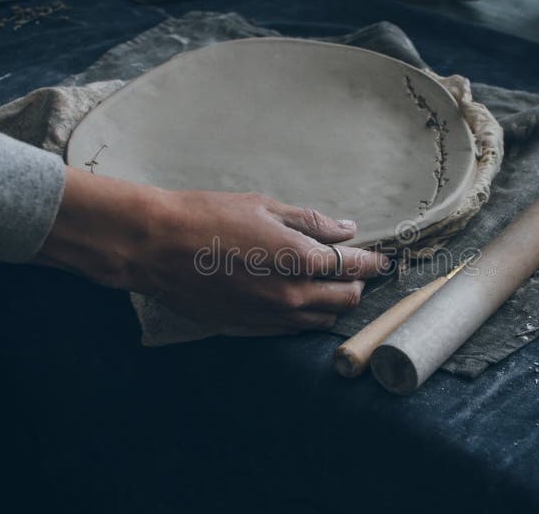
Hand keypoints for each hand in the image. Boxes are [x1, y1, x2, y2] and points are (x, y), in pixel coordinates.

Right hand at [35, 167, 389, 334]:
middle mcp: (292, 296)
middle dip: (358, 285)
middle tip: (357, 271)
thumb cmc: (208, 217)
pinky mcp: (249, 329)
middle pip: (346, 299)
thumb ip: (311, 222)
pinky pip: (292, 331)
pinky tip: (298, 301)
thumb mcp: (264, 207)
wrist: (156, 247)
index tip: (382, 259)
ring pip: (322, 320)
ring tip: (329, 286)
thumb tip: (347, 230)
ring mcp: (271, 317)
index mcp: (300, 260)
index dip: (374, 263)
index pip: (354, 267)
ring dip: (334, 304)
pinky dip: (305, 317)